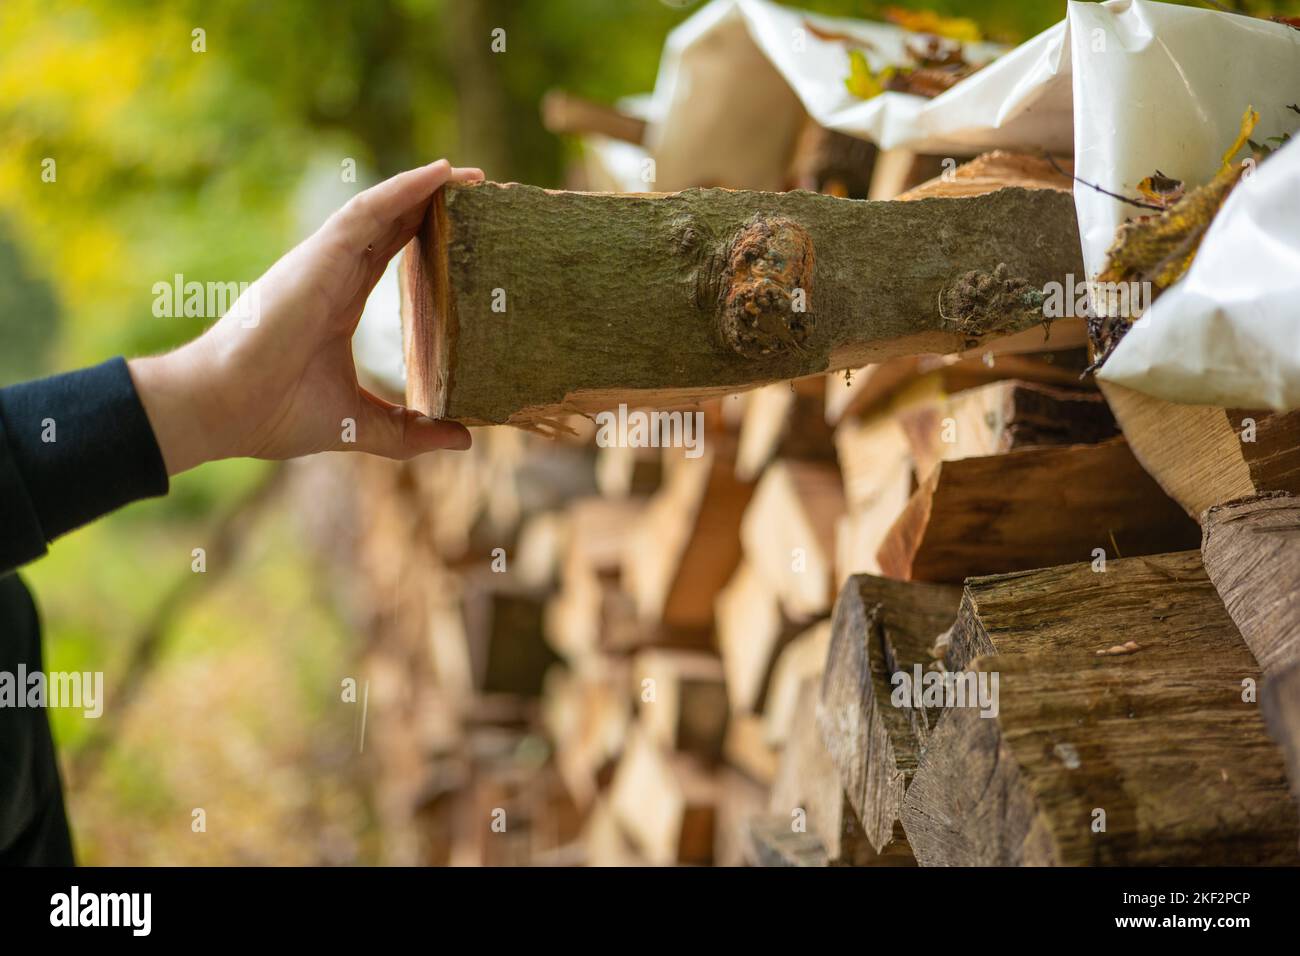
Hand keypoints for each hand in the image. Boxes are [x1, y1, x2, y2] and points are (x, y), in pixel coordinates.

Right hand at [129, 159, 481, 475]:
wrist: (224, 409)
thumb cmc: (275, 413)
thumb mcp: (362, 424)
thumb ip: (410, 430)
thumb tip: (464, 439)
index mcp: (339, 303)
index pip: (390, 256)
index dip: (426, 237)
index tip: (468, 231)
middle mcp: (333, 274)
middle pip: (391, 224)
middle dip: (433, 204)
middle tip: (480, 192)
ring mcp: (325, 261)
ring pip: (383, 208)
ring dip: (426, 187)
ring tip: (470, 174)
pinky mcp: (320, 256)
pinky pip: (368, 210)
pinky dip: (404, 188)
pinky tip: (439, 173)